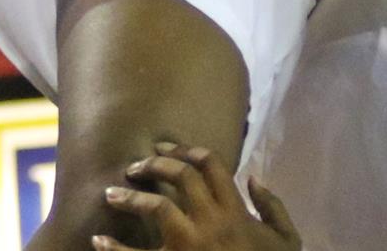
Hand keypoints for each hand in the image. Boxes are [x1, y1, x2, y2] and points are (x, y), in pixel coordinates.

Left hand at [96, 145, 299, 250]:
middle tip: (135, 165)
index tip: (166, 147)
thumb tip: (255, 178)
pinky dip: (115, 250)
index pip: (210, 164)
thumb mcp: (288, 241)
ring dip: (130, 197)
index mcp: (235, 212)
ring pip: (157, 207)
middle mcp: (212, 222)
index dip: (186, 149)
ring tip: (111, 193)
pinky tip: (98, 242)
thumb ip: (273, 207)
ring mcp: (191, 245)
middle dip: (154, 164)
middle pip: (180, 177)